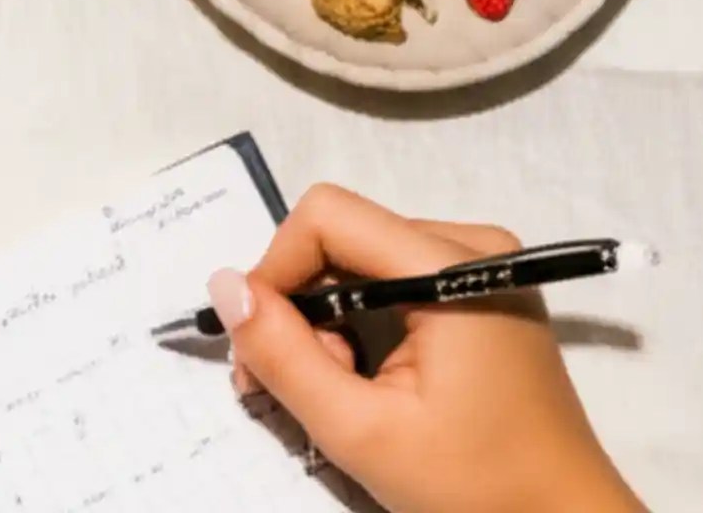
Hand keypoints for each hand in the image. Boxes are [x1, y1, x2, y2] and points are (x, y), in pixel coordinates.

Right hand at [206, 185, 643, 512]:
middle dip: (296, 307)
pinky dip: (356, 324)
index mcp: (451, 265)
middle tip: (282, 385)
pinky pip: (388, 280)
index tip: (258, 345)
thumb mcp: (360, 429)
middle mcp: (468, 245)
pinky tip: (360, 379)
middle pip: (340, 237)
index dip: (275, 271)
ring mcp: (478, 266)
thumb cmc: (471, 485)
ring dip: (323, 322)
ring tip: (327, 391)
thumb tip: (223, 285)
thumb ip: (284, 354)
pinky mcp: (479, 292)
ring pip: (357, 260)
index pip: (325, 217)